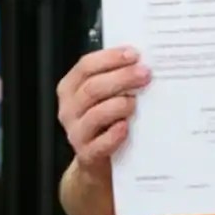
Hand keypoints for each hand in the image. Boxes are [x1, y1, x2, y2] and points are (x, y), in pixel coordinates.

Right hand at [56, 47, 151, 177]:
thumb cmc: (106, 121)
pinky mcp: (87, 154)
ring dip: (119, 105)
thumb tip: (142, 61)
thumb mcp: (106, 96)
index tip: (134, 55)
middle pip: (92, 87)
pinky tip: (126, 127)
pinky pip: (100, 144)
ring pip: (95, 114)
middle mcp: (69, 109)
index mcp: (71, 88)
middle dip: (122, 78)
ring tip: (136, 102)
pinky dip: (114, 135)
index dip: (110, 58)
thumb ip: (116, 78)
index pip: (86, 66)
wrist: (100, 160)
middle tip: (145, 74)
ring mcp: (76, 132)